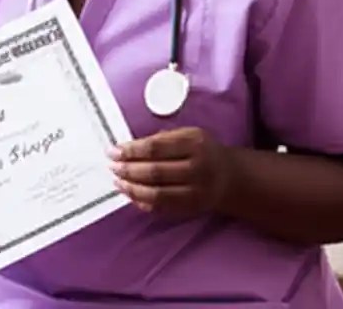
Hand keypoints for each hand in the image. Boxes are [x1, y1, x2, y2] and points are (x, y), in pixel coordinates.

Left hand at [108, 127, 236, 216]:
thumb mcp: (188, 134)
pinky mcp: (192, 208)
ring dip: (132, 188)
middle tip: (112, 167)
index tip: (113, 151)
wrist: (231, 177)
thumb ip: (162, 139)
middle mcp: (198, 169)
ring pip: (157, 194)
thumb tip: (128, 147)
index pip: (155, 148)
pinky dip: (142, 202)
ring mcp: (196, 191)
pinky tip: (131, 194)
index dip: (131, 150)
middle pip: (155, 172)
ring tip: (118, 182)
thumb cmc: (202, 151)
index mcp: (195, 144)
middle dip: (128, 170)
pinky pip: (162, 207)